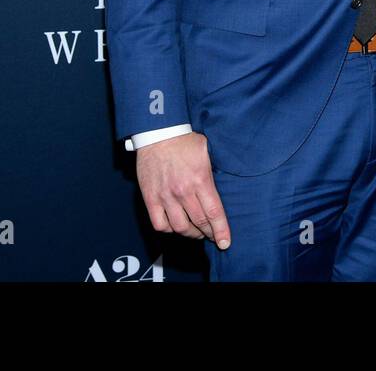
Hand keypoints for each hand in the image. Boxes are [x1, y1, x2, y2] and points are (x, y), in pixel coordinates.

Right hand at [135, 132, 231, 248]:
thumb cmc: (184, 141)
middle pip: (199, 223)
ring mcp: (165, 196)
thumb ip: (212, 175)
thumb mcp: (207, 153)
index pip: (214, 213)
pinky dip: (169, 229)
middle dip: (208, 234)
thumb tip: (222, 191)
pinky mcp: (150, 198)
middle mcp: (183, 191)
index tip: (225, 242)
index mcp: (200, 180)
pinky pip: (159, 224)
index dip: (221, 231)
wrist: (158, 133)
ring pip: (180, 227)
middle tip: (212, 236)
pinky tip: (175, 225)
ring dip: (190, 233)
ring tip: (195, 231)